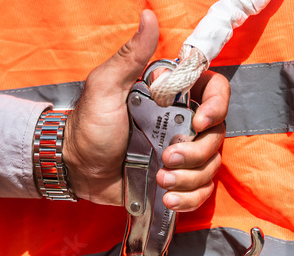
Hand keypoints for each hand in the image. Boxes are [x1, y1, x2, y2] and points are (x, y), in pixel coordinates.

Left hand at [63, 10, 229, 209]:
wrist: (76, 169)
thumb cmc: (88, 126)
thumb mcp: (106, 87)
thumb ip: (131, 55)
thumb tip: (148, 15)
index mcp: (171, 97)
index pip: (214, 92)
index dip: (217, 106)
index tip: (198, 122)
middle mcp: (181, 123)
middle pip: (216, 135)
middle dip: (196, 152)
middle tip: (167, 157)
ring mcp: (181, 153)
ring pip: (210, 166)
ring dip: (189, 177)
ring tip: (161, 180)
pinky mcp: (177, 180)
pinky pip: (200, 191)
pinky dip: (188, 198)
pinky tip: (168, 197)